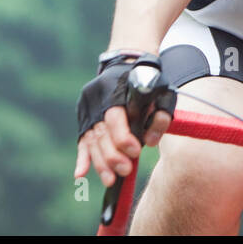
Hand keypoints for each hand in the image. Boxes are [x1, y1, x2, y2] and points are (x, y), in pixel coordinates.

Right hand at [74, 54, 174, 186]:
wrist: (127, 63)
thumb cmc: (148, 80)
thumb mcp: (162, 91)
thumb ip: (161, 114)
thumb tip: (150, 142)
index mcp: (114, 89)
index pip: (114, 117)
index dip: (123, 137)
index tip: (135, 151)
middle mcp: (96, 98)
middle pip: (100, 132)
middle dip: (112, 155)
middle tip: (126, 170)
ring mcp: (87, 108)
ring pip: (91, 139)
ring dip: (100, 162)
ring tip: (111, 180)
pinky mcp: (84, 117)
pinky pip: (82, 140)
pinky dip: (82, 158)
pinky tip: (80, 174)